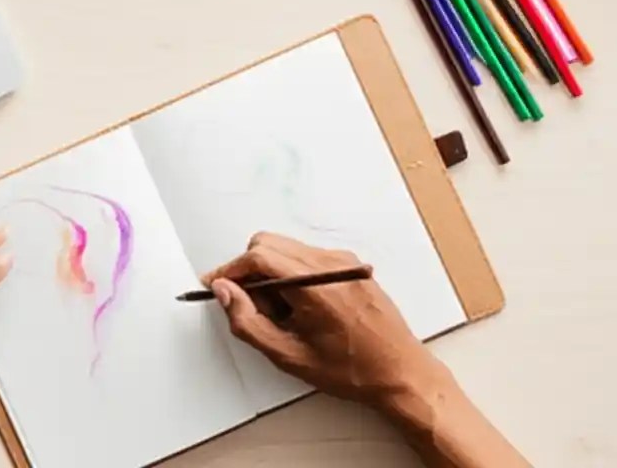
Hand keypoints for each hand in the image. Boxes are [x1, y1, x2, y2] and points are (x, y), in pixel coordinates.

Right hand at [203, 232, 445, 410]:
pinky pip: (306, 256)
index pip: (259, 257)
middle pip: (269, 244)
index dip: (230, 270)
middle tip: (250, 305)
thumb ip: (249, 322)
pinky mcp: (350, 265)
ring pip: (286, 249)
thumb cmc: (353, 370)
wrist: (400, 372)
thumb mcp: (289, 356)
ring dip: (271, 273)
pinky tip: (300, 307)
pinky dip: (291, 274)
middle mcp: (331, 265)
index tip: (215, 284)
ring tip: (282, 313)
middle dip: (249, 271)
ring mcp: (343, 262)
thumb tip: (226, 293)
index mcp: (315, 286)